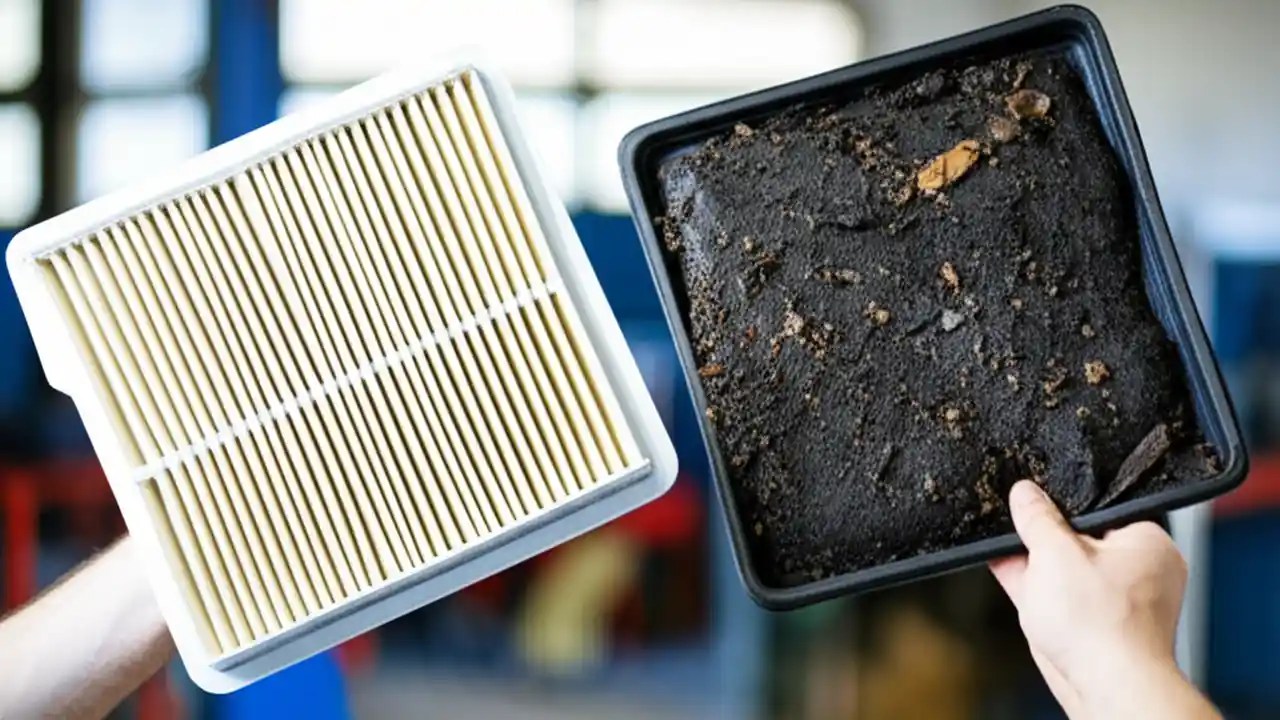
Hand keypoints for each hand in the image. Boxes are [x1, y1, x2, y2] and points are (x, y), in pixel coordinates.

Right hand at [989, 480, 1220, 719]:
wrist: (1106, 686)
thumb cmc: (1103, 624)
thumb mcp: (1055, 552)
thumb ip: (1037, 518)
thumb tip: (1025, 492)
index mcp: (1148, 543)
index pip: (1101, 509)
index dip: (1062, 504)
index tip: (1034, 500)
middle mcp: (1139, 572)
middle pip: (1079, 539)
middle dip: (1044, 537)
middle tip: (1018, 526)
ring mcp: (1116, 603)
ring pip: (1066, 571)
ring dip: (1034, 564)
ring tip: (1007, 552)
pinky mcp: (1093, 627)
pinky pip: (1059, 597)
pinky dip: (1034, 588)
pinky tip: (1006, 571)